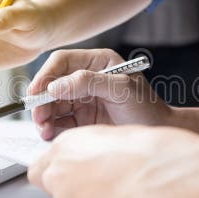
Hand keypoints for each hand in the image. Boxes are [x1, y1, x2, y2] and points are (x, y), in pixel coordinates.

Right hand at [28, 49, 171, 140]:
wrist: (161, 134)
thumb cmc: (148, 108)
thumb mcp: (121, 90)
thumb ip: (88, 82)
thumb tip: (55, 86)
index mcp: (98, 62)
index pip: (62, 62)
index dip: (45, 76)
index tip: (36, 93)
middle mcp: (88, 78)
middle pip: (53, 85)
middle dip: (43, 101)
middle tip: (38, 117)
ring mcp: (84, 99)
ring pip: (54, 105)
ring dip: (45, 117)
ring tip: (44, 130)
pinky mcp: (83, 120)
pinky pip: (61, 122)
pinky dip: (52, 128)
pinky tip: (51, 135)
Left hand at [28, 125, 163, 197]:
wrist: (157, 176)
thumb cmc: (141, 152)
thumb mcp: (106, 137)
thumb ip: (84, 152)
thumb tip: (85, 159)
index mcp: (63, 150)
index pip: (38, 170)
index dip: (54, 174)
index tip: (65, 177)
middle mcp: (59, 177)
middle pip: (54, 190)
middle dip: (71, 190)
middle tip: (100, 185)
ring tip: (118, 196)